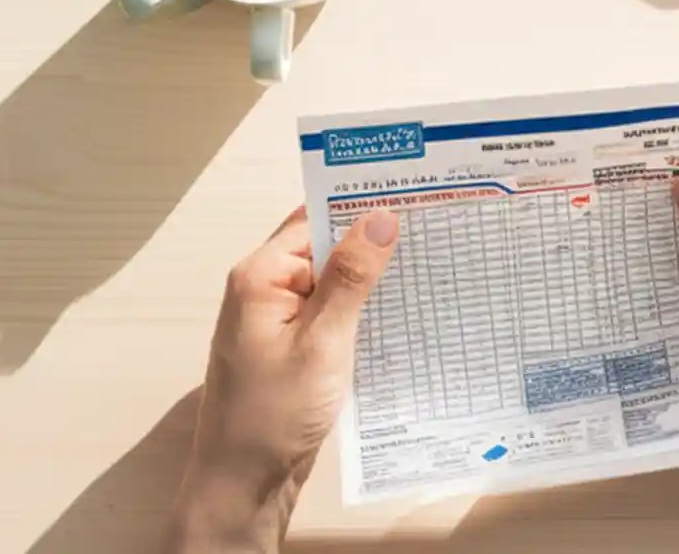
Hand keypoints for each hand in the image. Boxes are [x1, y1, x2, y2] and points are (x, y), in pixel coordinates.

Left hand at [164, 206, 398, 553]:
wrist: (245, 483)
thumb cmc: (274, 413)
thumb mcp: (322, 341)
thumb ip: (351, 278)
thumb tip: (381, 217)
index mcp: (260, 277)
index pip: (315, 219)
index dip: (360, 206)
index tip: (413, 196)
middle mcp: (264, 290)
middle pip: (325, 247)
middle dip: (372, 241)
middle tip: (434, 229)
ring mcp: (278, 320)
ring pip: (333, 282)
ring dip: (371, 279)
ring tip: (430, 266)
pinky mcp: (294, 347)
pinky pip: (332, 313)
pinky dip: (362, 311)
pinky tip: (401, 312)